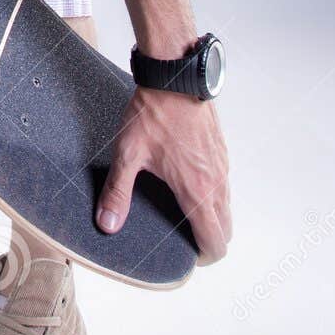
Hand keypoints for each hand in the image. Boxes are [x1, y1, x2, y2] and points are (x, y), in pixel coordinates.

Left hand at [96, 87, 231, 262]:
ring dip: (212, 217)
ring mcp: (222, 165)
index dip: (204, 257)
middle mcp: (216, 182)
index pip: (216, 241)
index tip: (187, 257)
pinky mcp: (221, 151)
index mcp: (197, 190)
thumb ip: (118, 192)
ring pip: (227, 207)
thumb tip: (108, 223)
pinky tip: (187, 184)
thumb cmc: (153, 113)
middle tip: (184, 238)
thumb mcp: (128, 154)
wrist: (175, 77)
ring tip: (182, 213)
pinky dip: (213, 195)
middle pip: (226, 230)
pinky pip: (224, 185)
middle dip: (209, 241)